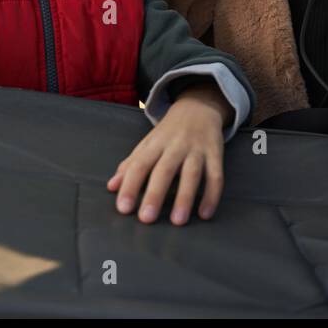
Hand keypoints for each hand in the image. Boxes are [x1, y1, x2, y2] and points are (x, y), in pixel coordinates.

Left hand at [107, 84, 230, 224]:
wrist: (199, 107)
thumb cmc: (169, 132)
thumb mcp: (148, 144)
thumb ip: (130, 165)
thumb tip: (111, 187)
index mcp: (155, 144)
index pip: (139, 165)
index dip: (130, 186)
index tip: (123, 208)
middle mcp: (176, 146)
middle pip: (164, 170)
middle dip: (155, 194)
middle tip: (146, 219)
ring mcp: (197, 149)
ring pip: (192, 173)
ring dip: (185, 197)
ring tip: (178, 221)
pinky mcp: (216, 154)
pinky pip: (216, 175)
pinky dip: (212, 195)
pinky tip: (205, 214)